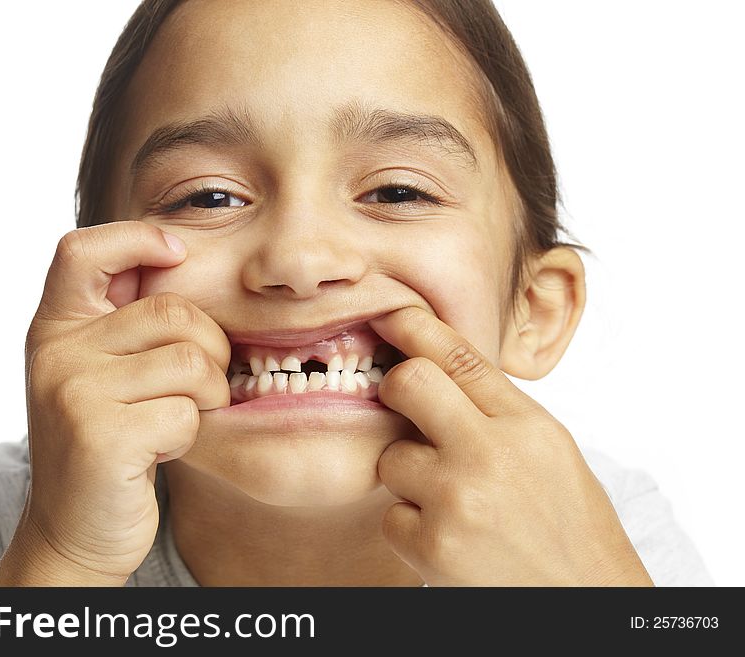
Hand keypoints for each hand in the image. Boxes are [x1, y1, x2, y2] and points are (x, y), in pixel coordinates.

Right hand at [0, 221, 229, 585]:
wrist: (75, 531)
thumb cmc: (105, 442)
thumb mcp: (99, 373)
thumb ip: (123, 322)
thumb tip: (180, 254)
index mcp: (55, 328)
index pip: (81, 251)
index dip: (136, 237)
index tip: (178, 252)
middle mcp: (55, 352)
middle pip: (172, 311)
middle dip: (209, 348)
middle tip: (200, 384)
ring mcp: (74, 393)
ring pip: (190, 362)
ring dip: (206, 396)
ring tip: (179, 417)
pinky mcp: (100, 436)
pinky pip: (185, 412)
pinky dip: (190, 434)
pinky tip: (162, 448)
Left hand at [370, 307, 652, 585]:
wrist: (584, 603)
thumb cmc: (568, 526)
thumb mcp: (549, 451)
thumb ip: (498, 411)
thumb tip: (437, 368)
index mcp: (529, 425)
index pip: (461, 356)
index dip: (417, 328)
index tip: (392, 316)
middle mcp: (492, 453)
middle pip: (410, 384)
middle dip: (396, 389)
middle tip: (403, 405)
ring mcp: (458, 499)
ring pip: (392, 458)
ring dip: (409, 477)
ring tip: (451, 502)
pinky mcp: (432, 545)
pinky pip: (391, 515)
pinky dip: (410, 527)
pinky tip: (448, 539)